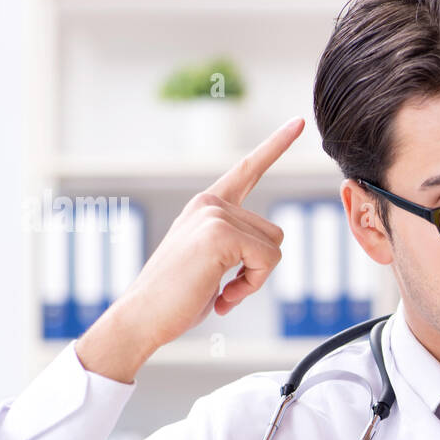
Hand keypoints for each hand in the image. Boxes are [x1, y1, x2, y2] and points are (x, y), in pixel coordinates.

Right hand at [109, 116, 304, 353]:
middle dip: (258, 268)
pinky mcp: (219, 233)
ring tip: (220, 290)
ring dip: (255, 278)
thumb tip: (269, 249)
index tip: (298, 122)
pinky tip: (223, 296)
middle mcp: (210, 203)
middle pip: (274, 233)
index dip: (275, 146)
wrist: (141, 317)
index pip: (248, 170)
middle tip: (224, 288)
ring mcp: (214, 214)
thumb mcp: (210, 263)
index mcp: (206, 206)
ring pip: (274, 248)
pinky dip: (252, 285)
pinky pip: (267, 260)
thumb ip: (235, 245)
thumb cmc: (176, 299)